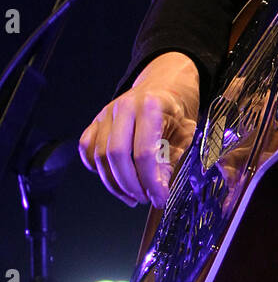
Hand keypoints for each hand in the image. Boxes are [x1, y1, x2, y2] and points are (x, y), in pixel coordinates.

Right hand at [78, 52, 199, 208]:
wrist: (164, 83)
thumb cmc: (176, 109)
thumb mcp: (185, 133)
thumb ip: (171, 160)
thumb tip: (159, 189)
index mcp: (151, 106)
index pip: (144, 153)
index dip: (151, 181)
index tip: (160, 197)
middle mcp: (124, 107)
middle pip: (117, 155)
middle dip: (130, 185)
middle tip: (145, 198)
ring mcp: (106, 113)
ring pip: (99, 156)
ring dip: (114, 183)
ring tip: (133, 195)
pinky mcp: (96, 121)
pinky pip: (87, 150)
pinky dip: (97, 169)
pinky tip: (115, 179)